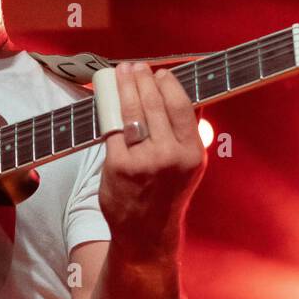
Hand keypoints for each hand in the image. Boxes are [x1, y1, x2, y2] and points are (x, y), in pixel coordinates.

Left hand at [98, 62, 205, 257]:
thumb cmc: (167, 192)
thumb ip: (191, 132)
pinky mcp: (118, 166)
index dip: (169, 85)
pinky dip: (108, 112)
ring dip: (124, 88)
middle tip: (136, 67)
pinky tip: (107, 100)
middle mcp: (169, 156)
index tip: (161, 73)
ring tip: (120, 74)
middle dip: (142, 80)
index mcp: (192, 153)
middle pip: (153, 106)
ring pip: (131, 113)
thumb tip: (187, 95)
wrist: (146, 231)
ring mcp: (142, 161)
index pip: (181, 107)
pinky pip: (112, 130)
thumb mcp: (190, 165)